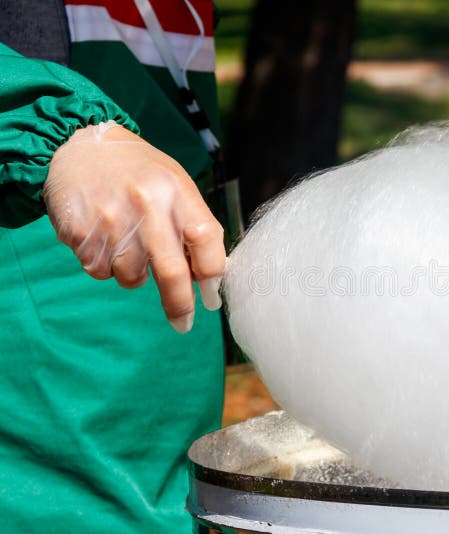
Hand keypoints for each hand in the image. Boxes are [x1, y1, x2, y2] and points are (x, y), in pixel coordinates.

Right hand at [43, 122, 224, 332]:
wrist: (80, 147)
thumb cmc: (139, 173)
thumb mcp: (175, 186)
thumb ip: (193, 227)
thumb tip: (207, 281)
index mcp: (176, 191)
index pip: (207, 241)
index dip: (212, 275)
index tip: (211, 297)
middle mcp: (146, 206)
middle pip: (172, 272)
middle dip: (180, 305)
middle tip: (184, 323)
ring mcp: (111, 221)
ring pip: (132, 278)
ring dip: (136, 274)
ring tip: (129, 242)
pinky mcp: (80, 233)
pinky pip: (101, 271)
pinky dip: (107, 265)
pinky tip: (105, 237)